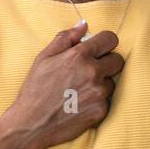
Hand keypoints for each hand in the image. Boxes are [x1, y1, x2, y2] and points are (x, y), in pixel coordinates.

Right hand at [0, 20, 124, 148]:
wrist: (32, 124)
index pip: (110, 39)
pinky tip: (80, 103)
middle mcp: (93, 72)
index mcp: (79, 56)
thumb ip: (65, 38)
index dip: (105, 42)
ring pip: (112, 81)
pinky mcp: (101, 110)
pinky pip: (107, 100)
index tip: (100, 48)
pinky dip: (97, 101)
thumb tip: (83, 24)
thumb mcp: (44, 58)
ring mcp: (99, 93)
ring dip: (101, 83)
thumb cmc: (35, 89)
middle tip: (90, 71)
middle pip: (118, 60)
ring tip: (80, 90)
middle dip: (107, 62)